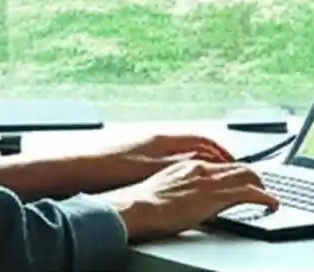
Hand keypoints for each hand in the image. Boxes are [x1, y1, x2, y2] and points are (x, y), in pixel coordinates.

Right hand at [99, 158, 278, 241]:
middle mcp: (204, 168)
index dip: (235, 169)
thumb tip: (185, 196)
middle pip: (238, 166)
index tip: (241, 175)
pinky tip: (271, 203)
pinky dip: (264, 197)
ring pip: (248, 175)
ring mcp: (212, 180)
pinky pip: (250, 192)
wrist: (139, 207)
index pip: (221, 163)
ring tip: (268, 194)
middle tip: (260, 184)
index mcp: (190, 165)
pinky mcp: (219, 195)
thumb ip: (180, 187)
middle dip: (252, 175)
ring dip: (260, 184)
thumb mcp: (165, 187)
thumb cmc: (143, 202)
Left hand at [107, 133, 234, 165]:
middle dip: (211, 154)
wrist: (80, 168)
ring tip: (205, 170)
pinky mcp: (134, 154)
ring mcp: (145, 145)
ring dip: (195, 158)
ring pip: (179, 150)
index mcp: (164, 138)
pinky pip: (166, 156)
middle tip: (225, 165)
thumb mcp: (154, 168)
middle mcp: (156, 138)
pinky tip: (176, 175)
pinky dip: (179, 163)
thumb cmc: (113, 167)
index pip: (202, 140)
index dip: (221, 151)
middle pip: (192, 143)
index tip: (233, 160)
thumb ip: (181, 163)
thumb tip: (205, 160)